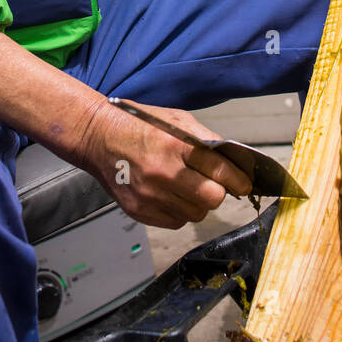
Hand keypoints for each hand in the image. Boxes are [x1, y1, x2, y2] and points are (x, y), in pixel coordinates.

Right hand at [77, 99, 252, 228]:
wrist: (98, 138)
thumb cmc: (139, 125)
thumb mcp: (176, 120)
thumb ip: (205, 140)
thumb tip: (233, 161)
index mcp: (175, 145)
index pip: (220, 170)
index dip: (238, 180)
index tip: (244, 184)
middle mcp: (163, 172)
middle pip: (211, 198)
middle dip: (218, 193)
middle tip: (214, 186)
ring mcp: (149, 194)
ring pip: (195, 214)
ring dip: (198, 203)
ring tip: (187, 188)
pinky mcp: (139, 210)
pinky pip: (175, 222)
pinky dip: (179, 211)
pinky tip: (170, 195)